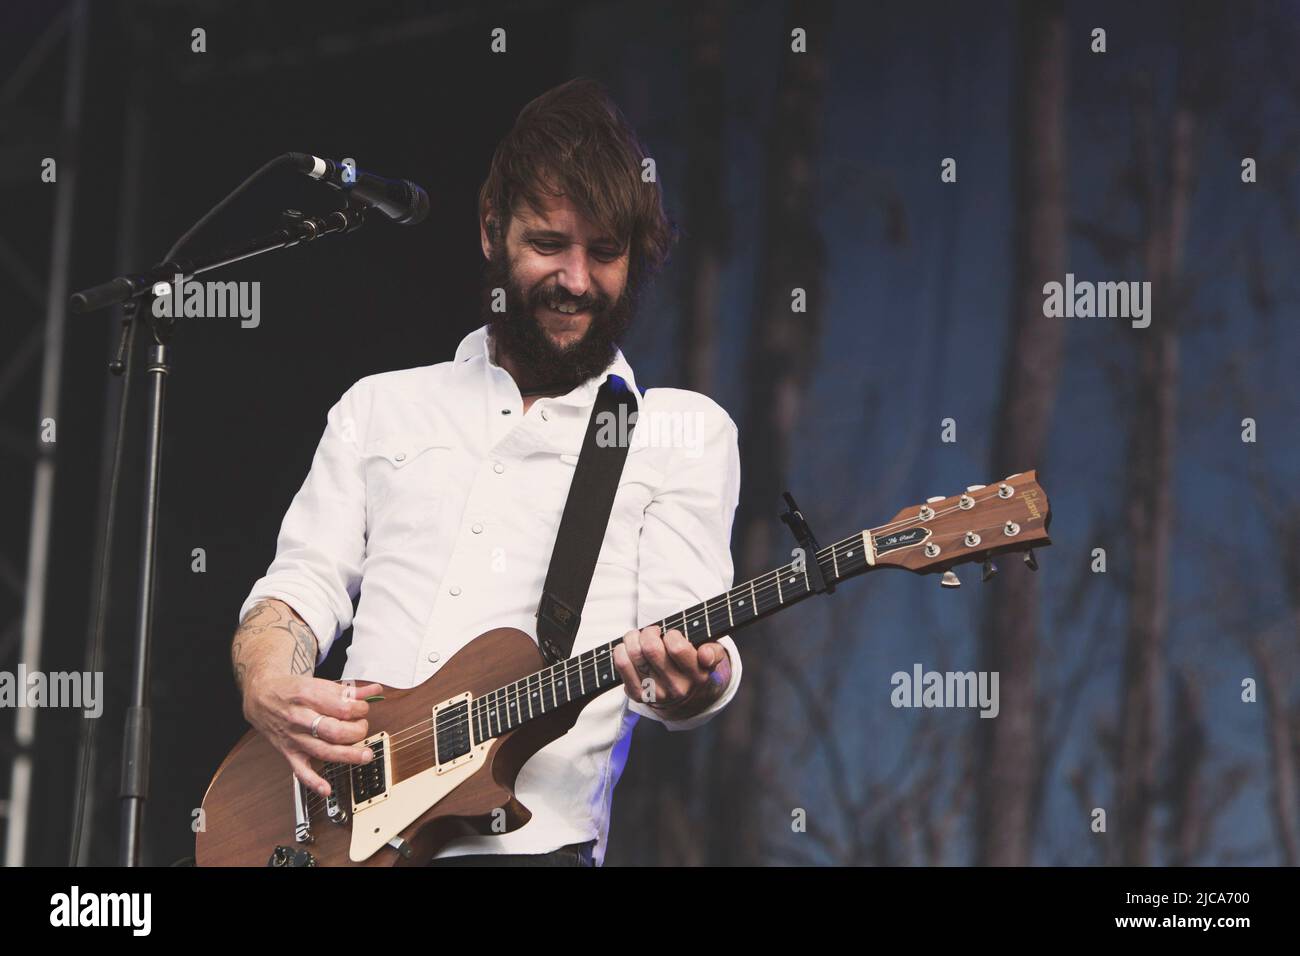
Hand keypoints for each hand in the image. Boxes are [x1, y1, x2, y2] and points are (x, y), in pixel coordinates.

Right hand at [241, 673, 383, 796]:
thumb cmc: (291, 689)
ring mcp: (294, 737)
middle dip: (357, 731)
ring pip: (323, 751)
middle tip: (362, 727)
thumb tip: (374, 691)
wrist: (260, 696)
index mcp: (308, 696)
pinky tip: (326, 789)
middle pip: (334, 731)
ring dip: (347, 755)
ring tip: (365, 756)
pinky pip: (300, 771)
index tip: (364, 709)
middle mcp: (300, 719)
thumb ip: (348, 690)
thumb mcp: (318, 683)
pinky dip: (313, 782)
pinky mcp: (288, 752)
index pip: (342, 708)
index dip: (360, 710)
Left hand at [613, 624, 730, 720]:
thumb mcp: (713, 657)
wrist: (687, 698)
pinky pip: (622, 666)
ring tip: (638, 637)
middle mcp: (677, 688)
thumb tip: (705, 655)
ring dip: (633, 638)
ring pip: (634, 655)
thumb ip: (714, 652)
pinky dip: (621, 651)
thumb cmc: (696, 665)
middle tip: (652, 631)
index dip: (671, 634)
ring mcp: (656, 694)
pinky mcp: (639, 696)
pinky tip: (628, 648)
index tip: (672, 634)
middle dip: (649, 632)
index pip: (677, 648)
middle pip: (651, 649)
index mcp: (698, 676)